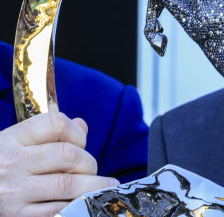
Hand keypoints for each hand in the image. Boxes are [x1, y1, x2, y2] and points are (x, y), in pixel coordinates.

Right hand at [0, 112, 118, 216]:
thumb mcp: (12, 143)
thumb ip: (47, 133)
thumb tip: (82, 126)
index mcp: (10, 140)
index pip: (55, 123)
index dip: (76, 132)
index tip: (81, 142)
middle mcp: (12, 164)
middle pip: (68, 155)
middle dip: (88, 162)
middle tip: (91, 170)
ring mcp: (14, 192)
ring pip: (68, 185)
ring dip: (94, 186)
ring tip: (106, 187)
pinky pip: (57, 212)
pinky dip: (77, 207)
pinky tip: (87, 205)